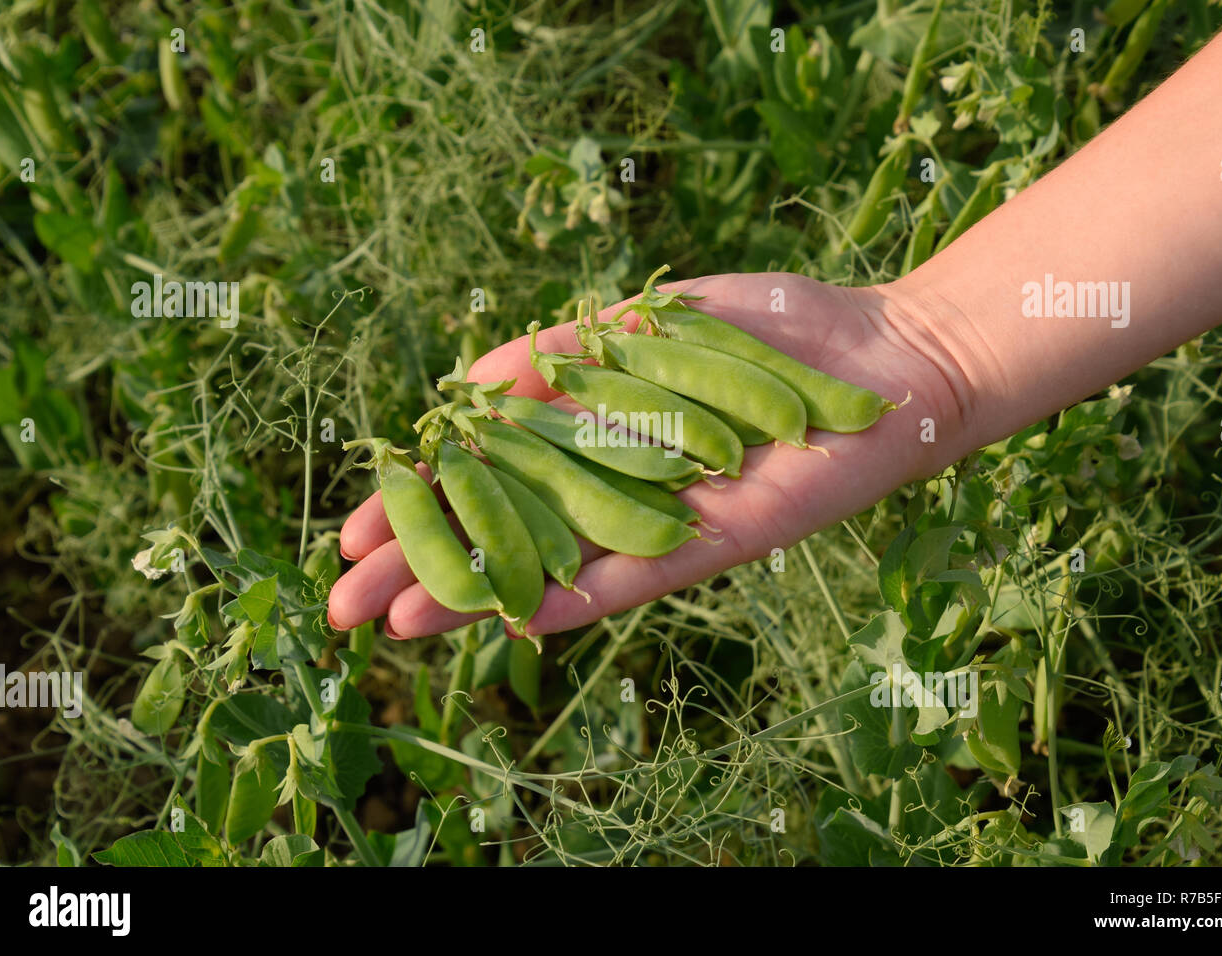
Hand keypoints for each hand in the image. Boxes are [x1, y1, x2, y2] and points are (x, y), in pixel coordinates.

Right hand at [327, 272, 964, 638]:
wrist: (881, 359)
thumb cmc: (773, 329)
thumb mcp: (650, 320)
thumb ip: (562, 354)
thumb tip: (469, 383)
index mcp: (595, 434)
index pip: (485, 478)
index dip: (417, 505)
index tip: (350, 533)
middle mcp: (617, 487)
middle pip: (503, 531)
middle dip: (421, 564)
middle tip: (340, 605)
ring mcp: (660, 520)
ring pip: (552, 566)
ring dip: (474, 595)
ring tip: (395, 624)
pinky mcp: (712, 542)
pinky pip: (632, 578)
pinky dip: (569, 597)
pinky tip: (505, 618)